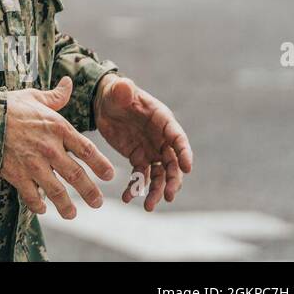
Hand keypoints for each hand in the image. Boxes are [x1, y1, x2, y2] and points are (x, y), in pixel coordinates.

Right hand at [0, 77, 114, 218]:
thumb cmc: (8, 105)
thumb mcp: (34, 96)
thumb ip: (55, 96)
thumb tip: (68, 82)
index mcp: (58, 128)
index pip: (87, 150)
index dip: (101, 165)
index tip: (110, 175)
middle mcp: (50, 148)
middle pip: (77, 176)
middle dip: (90, 192)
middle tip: (97, 203)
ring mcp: (34, 164)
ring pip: (57, 191)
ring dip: (66, 205)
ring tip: (72, 214)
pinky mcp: (17, 174)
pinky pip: (31, 195)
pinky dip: (38, 205)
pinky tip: (42, 209)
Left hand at [93, 75, 193, 210]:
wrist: (105, 103)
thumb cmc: (116, 93)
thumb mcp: (119, 90)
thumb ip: (124, 89)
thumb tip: (126, 86)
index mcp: (163, 120)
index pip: (178, 138)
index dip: (184, 153)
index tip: (187, 168)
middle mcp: (162, 138)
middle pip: (172, 163)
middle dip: (172, 180)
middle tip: (168, 196)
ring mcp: (152, 150)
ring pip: (159, 174)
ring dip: (156, 190)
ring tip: (148, 207)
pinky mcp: (139, 158)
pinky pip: (140, 176)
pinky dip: (136, 187)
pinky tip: (128, 198)